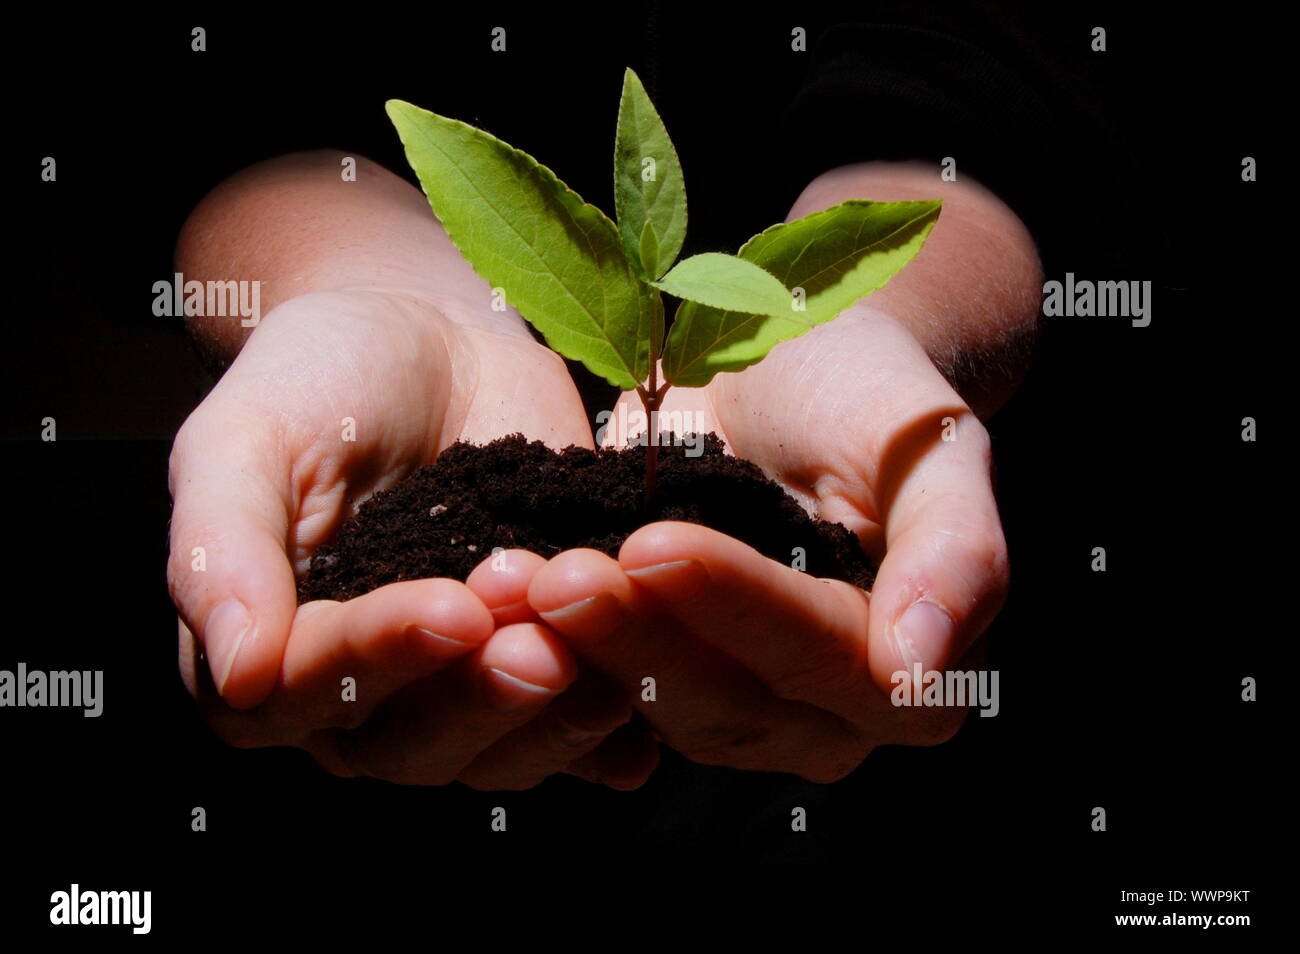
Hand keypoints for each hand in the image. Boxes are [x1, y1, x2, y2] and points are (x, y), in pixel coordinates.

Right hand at [168, 287, 650, 787]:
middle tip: (538, 645)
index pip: (308, 693)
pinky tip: (647, 714)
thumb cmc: (324, 378)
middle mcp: (366, 696)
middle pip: (410, 746)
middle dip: (479, 698)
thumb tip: (236, 670)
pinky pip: (579, 733)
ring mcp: (461, 686)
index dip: (377, 660)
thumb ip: (223, 546)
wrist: (437, 343)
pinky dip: (614, 734)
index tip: (449, 609)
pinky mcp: (547, 664)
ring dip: (551, 718)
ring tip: (595, 651)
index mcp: (273, 651)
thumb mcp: (247, 437)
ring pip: (498, 753)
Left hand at [527, 163, 1035, 780]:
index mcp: (914, 673)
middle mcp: (828, 715)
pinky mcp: (668, 684)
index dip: (738, 606)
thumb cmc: (872, 393)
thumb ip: (956, 550)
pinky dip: (558, 646)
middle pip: (730, 698)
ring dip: (584, 647)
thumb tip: (920, 672)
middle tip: (556, 572)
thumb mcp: (932, 444)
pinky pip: (607, 687)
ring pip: (658, 706)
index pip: (823, 656)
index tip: (655, 543)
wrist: (793, 371)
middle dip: (639, 634)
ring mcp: (742, 710)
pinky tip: (504, 595)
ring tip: (517, 582)